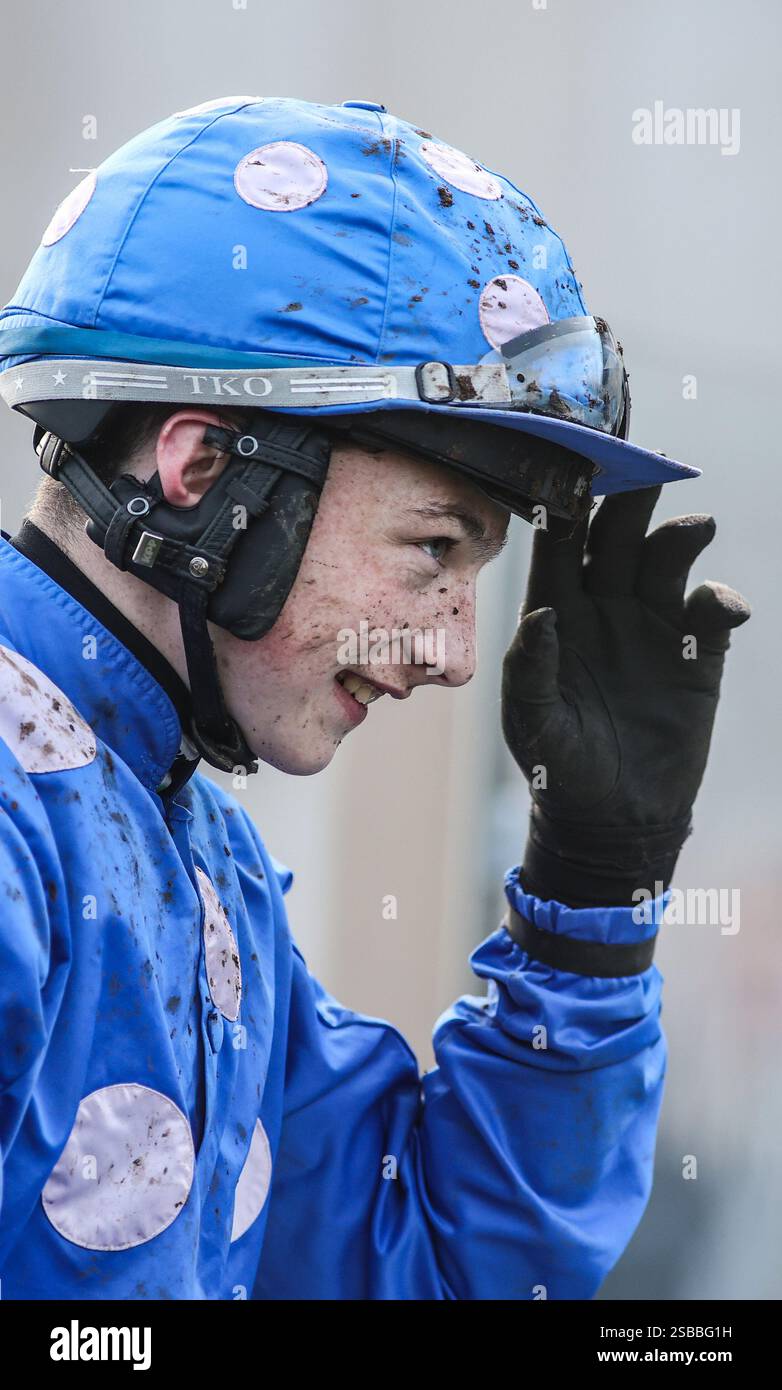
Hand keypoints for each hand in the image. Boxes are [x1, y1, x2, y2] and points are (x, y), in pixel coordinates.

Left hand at [501, 486, 750, 906]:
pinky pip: (711, 611)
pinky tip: (724, 610)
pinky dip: (722, 601)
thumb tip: (541, 614)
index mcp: (554, 612)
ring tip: (695, 527)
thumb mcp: (533, 724)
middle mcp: (602, 606)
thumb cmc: (558, 767)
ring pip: (665, 560)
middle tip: (650, 467)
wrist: (616, 819)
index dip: (567, 505)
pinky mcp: (696, 652)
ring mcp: (650, 623)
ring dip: (679, 537)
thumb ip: (530, 669)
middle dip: (630, 500)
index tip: (578, 467)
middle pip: (616, 536)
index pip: (558, 546)